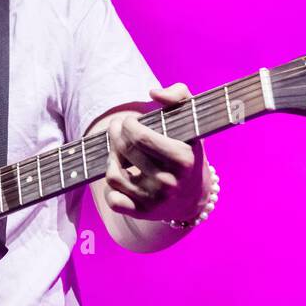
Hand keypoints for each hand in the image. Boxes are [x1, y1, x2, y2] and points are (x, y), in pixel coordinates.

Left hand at [102, 83, 209, 221]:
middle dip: (115, 133)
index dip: (128, 123)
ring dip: (111, 159)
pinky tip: (122, 177)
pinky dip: (111, 188)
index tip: (130, 121)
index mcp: (182, 159)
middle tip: (117, 128)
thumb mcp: (192, 121)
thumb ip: (179, 96)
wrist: (194, 198)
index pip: (140, 136)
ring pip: (113, 175)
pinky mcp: (142, 213)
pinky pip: (113, 199)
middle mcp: (168, 182)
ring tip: (120, 153)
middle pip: (124, 151)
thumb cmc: (188, 151)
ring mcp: (154, 200)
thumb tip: (153, 93)